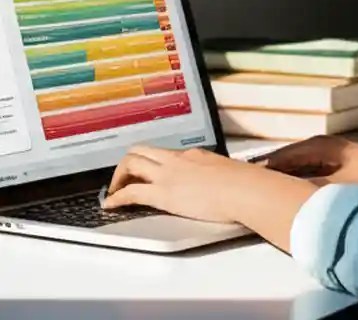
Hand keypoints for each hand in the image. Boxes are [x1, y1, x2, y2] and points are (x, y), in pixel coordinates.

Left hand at [102, 146, 257, 222]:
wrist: (245, 190)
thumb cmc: (246, 184)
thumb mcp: (232, 174)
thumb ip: (224, 177)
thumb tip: (235, 181)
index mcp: (194, 155)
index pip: (164, 154)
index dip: (151, 163)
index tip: (148, 173)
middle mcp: (176, 160)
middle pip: (141, 151)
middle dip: (127, 164)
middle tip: (123, 179)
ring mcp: (168, 175)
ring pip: (131, 163)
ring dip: (118, 177)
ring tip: (113, 192)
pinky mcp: (163, 193)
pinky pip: (131, 192)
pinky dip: (116, 198)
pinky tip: (110, 205)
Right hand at [256, 135, 357, 185]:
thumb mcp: (335, 187)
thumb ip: (307, 189)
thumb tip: (281, 194)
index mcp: (318, 147)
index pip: (281, 157)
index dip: (262, 169)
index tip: (242, 179)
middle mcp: (322, 148)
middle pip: (288, 161)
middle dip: (269, 174)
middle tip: (246, 188)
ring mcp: (330, 157)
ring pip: (298, 168)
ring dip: (283, 179)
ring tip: (262, 193)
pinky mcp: (339, 168)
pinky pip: (309, 173)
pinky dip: (297, 182)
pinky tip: (290, 195)